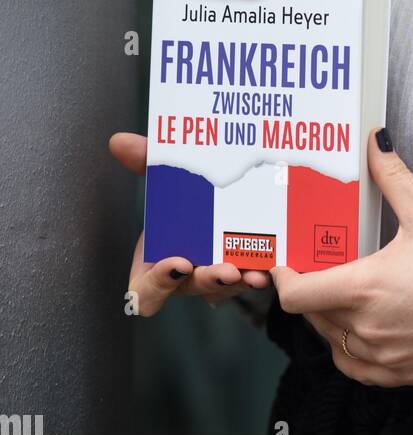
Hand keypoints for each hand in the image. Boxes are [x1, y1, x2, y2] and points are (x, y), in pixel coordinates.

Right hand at [109, 131, 271, 315]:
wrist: (222, 199)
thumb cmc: (180, 202)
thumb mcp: (166, 180)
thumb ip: (145, 163)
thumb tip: (119, 141)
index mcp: (156, 265)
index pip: (147, 292)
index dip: (159, 285)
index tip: (178, 262)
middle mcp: (185, 278)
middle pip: (192, 288)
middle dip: (209, 279)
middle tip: (225, 269)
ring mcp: (215, 280)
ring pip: (225, 288)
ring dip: (240, 281)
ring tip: (253, 271)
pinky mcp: (243, 274)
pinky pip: (250, 280)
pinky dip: (260, 275)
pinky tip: (271, 266)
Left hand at [270, 128, 412, 386]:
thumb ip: (393, 177)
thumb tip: (376, 141)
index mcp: (364, 288)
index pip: (298, 295)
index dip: (284, 278)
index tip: (286, 263)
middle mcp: (366, 327)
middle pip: (313, 314)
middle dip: (310, 290)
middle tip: (318, 269)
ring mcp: (382, 355)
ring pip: (332, 341)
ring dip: (327, 319)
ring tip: (340, 293)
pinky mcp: (399, 373)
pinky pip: (355, 367)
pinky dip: (347, 350)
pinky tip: (357, 331)